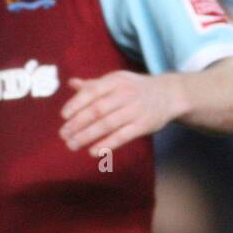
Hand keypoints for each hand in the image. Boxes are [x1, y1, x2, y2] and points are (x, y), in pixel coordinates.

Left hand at [59, 71, 182, 154]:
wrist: (169, 94)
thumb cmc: (134, 88)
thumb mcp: (116, 80)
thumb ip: (93, 84)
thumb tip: (70, 83)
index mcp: (115, 81)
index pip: (92, 92)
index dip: (76, 104)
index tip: (63, 116)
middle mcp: (125, 95)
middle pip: (97, 110)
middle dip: (77, 124)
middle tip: (63, 134)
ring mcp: (135, 111)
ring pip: (107, 125)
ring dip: (87, 136)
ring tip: (71, 144)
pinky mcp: (143, 125)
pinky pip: (122, 136)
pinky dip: (107, 145)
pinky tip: (93, 152)